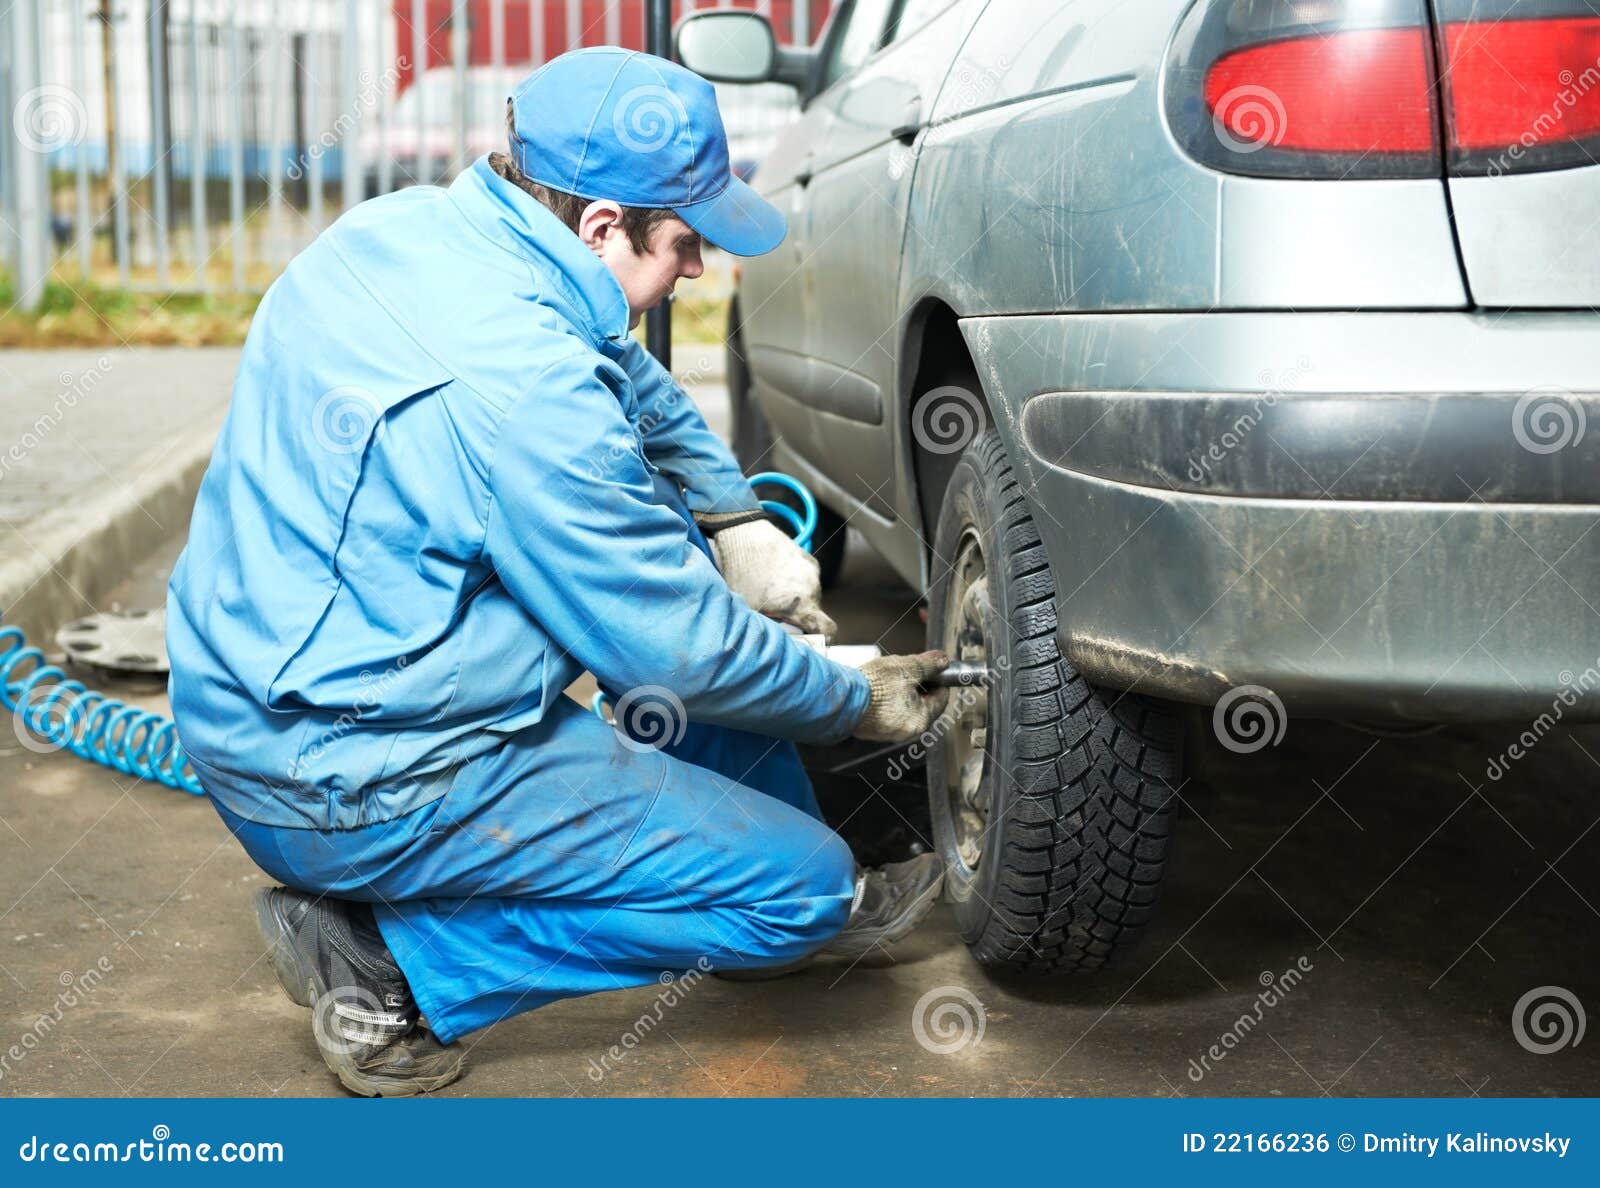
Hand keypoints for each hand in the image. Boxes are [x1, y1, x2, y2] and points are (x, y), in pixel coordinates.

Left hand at [704, 517, 836, 635]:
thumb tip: (778, 636)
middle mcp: (813, 588)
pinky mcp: (808, 558)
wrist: (744, 535)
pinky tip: (774, 575)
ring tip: (770, 589)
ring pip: (809, 594)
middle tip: (776, 612)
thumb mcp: (751, 609)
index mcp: (803, 605)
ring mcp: (812, 571)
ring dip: (795, 597)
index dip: (824, 638)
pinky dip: (794, 581)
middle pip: (814, 612)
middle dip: (799, 615)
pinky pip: (806, 577)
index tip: (814, 639)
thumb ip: (769, 626)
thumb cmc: (743, 574)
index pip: (828, 629)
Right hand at [853, 650, 949, 742]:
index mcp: (921, 720)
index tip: (935, 669)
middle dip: (920, 686)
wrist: (842, 698)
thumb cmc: (874, 687)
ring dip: (903, 693)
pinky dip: (888, 701)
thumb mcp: (907, 668)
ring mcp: (888, 732)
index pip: (941, 699)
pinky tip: (879, 688)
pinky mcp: (873, 730)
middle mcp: (907, 731)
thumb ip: (928, 664)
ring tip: (891, 677)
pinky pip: (888, 713)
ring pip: (905, 709)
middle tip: (910, 670)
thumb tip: (942, 661)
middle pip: (923, 705)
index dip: (940, 680)